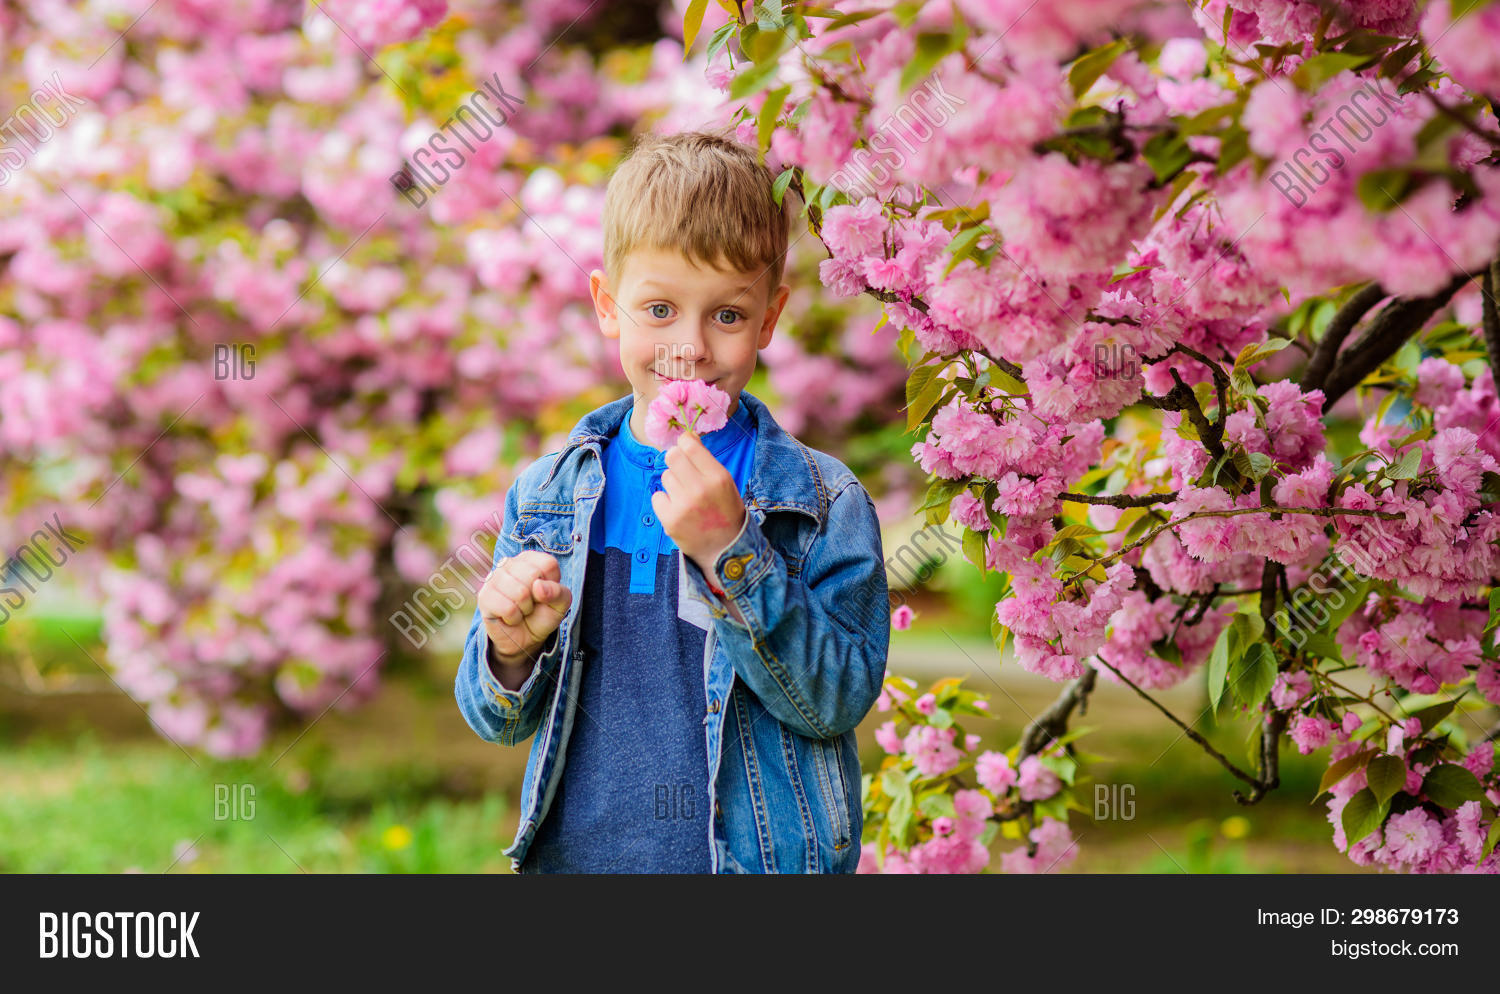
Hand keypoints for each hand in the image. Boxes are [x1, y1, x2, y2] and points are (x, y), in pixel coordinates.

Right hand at [478, 551, 571, 664]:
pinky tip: (510, 617)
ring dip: (525, 609)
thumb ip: (558, 592)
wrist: (524, 639)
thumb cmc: (542, 615)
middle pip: (533, 575)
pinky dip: (514, 618)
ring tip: (520, 610)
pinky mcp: (484, 596)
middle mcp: (509, 563)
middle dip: (537, 598)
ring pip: (520, 593)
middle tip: (531, 604)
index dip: (552, 585)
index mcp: (530, 559)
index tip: (544, 593)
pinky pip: (508, 608)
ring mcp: (494, 578)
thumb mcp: (560, 604)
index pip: (548, 564)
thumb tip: (538, 586)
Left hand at [652, 428, 746, 577]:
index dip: (685, 443)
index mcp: (718, 477)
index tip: (685, 448)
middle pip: (672, 456)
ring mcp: (684, 505)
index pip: (689, 445)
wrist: (726, 549)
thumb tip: (686, 436)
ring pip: (665, 476)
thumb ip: (706, 461)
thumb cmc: (725, 511)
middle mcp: (700, 489)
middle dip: (676, 461)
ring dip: (673, 484)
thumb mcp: (725, 482)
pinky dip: (665, 502)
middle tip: (683, 473)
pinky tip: (678, 510)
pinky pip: (657, 496)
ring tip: (686, 498)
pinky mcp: (670, 520)